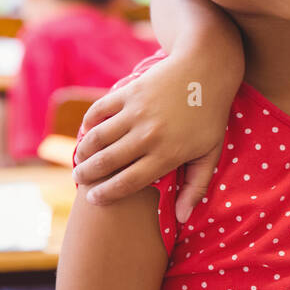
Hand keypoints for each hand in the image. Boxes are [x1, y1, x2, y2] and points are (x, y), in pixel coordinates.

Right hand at [72, 55, 231, 219]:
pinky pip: (99, 111)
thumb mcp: (210, 154)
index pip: (127, 183)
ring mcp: (136, 112)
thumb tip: (181, 219)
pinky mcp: (129, 92)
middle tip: (78, 182)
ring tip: (79, 162)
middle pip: (106, 163)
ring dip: (82, 153)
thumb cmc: (209, 116)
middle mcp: (148, 135)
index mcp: (167, 154)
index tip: (93, 200)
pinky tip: (87, 133)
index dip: (106, 194)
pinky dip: (88, 124)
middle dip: (87, 176)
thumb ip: (196, 187)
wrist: (206, 70)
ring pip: (97, 138)